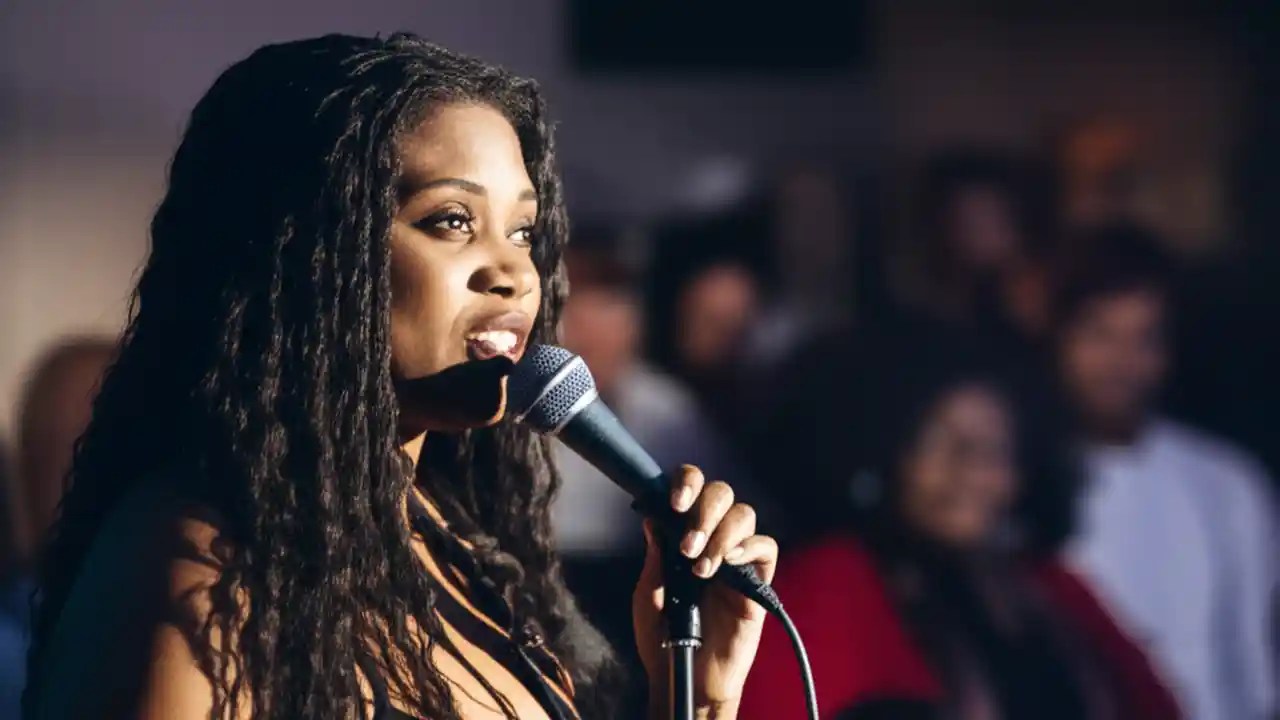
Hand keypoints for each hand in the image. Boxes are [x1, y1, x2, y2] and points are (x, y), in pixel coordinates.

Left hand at [632, 466, 777, 719]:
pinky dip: (748, 547)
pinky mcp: (758, 579)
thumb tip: (653, 519)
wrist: (686, 675)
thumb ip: (655, 558)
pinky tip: (728, 564)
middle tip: (688, 545)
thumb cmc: (663, 636)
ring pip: (744, 514)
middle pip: (722, 493)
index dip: (686, 483)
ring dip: (721, 534)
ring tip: (702, 569)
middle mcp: (712, 536)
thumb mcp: (649, 595)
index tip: (675, 502)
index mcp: (682, 533)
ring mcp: (736, 556)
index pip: (691, 489)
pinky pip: (766, 546)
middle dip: (704, 510)